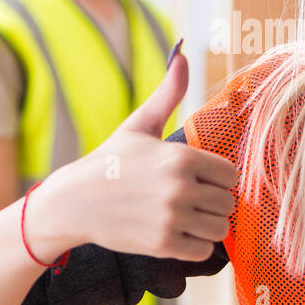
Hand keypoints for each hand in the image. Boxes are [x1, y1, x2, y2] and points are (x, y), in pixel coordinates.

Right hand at [27, 46, 238, 262]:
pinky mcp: (162, 244)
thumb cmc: (110, 161)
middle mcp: (180, 187)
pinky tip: (175, 232)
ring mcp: (171, 218)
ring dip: (206, 225)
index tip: (198, 179)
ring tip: (185, 216)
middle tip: (189, 200)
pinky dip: (193, 244)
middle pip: (227, 203)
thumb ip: (168, 93)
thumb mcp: (140, 125)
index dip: (217, 177)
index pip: (230, 174)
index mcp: (181, 156)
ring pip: (219, 229)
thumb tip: (181, 54)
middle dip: (212, 202)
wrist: (73, 202)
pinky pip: (203, 250)